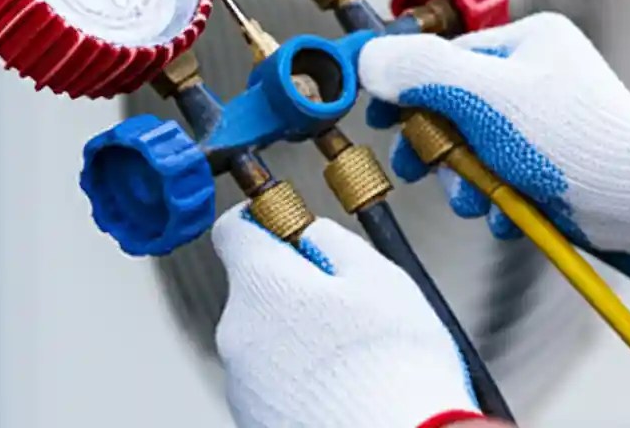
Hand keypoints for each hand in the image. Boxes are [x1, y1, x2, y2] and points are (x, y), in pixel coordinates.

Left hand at [211, 205, 483, 427]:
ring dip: (302, 338)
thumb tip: (308, 231)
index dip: (267, 222)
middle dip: (298, 290)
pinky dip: (303, 379)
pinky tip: (344, 389)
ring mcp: (242, 385)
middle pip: (258, 290)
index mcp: (261, 286)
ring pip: (268, 339)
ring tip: (356, 358)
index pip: (235, 229)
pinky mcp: (253, 419)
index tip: (295, 230)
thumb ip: (331, 239)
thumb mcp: (378, 275)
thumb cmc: (394, 366)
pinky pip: (275, 382)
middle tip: (352, 307)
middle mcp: (237, 334)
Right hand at [359, 12, 629, 262]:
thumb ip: (423, 73)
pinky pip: (507, 181)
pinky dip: (502, 201)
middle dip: (439, 147)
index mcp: (527, 43)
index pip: (445, 59)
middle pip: (456, 110)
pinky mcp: (555, 167)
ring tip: (479, 200)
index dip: (408, 90)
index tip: (379, 117)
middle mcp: (537, 78)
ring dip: (468, 183)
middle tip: (419, 167)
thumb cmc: (574, 138)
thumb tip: (370, 58)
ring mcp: (546, 125)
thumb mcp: (485, 95)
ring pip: (478, 152)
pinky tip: (510, 214)